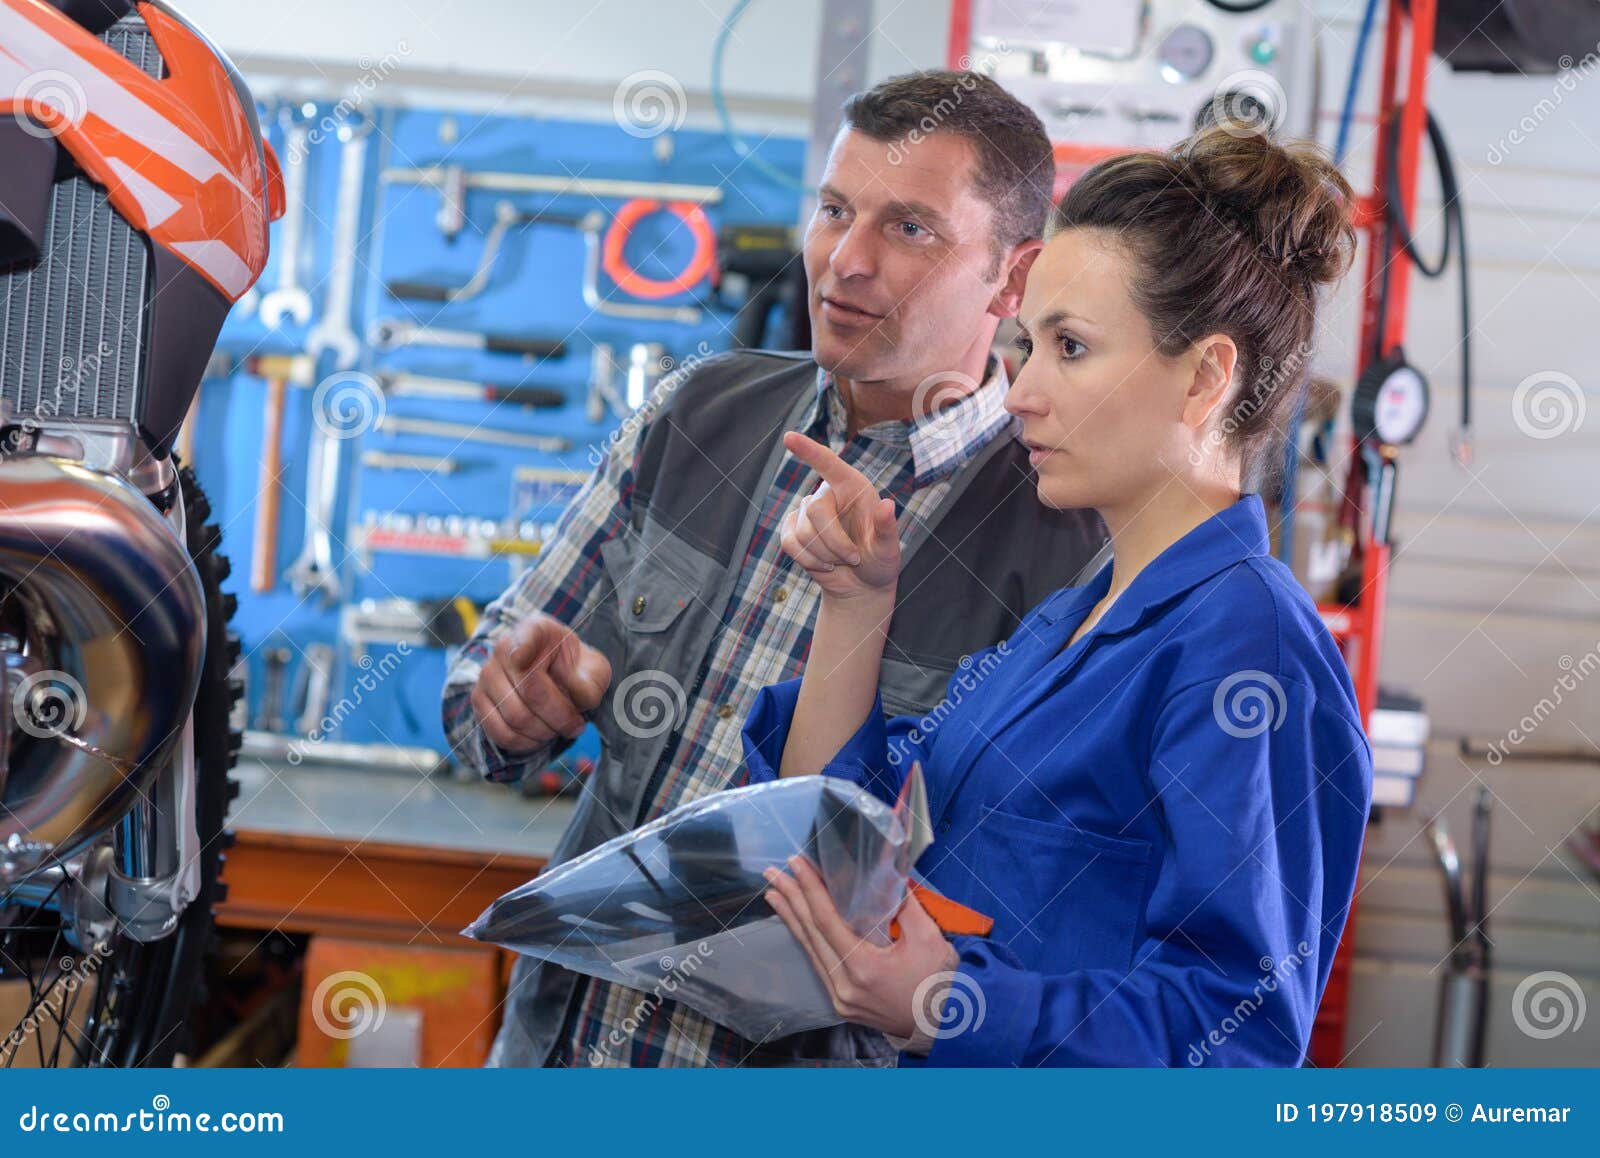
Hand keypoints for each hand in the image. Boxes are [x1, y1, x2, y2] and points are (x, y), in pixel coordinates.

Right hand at [471, 612, 611, 752]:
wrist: (553, 676)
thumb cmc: (575, 672)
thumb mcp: (594, 671)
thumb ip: (587, 684)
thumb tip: (570, 696)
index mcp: (537, 630)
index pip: (527, 637)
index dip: (522, 648)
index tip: (522, 657)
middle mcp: (504, 647)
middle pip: (531, 691)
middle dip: (560, 717)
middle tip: (576, 725)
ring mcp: (487, 674)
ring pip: (516, 716)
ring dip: (544, 732)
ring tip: (559, 730)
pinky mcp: (479, 699)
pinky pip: (500, 731)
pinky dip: (524, 743)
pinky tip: (540, 738)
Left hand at [763, 855, 959, 1050]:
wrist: (947, 1028)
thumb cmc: (941, 983)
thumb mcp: (929, 938)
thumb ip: (906, 905)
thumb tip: (889, 876)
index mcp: (864, 968)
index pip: (826, 921)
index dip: (809, 889)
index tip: (795, 864)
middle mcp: (845, 986)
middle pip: (811, 935)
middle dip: (791, 900)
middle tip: (772, 873)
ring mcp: (841, 998)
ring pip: (810, 951)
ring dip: (792, 919)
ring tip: (775, 894)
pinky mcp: (844, 1003)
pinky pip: (819, 965)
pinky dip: (807, 940)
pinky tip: (797, 925)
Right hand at [779, 432, 899, 599]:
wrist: (862, 585)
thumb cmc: (880, 561)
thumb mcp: (889, 548)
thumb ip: (887, 528)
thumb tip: (887, 505)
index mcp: (852, 486)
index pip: (827, 463)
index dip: (808, 450)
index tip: (788, 437)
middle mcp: (828, 494)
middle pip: (815, 510)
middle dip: (834, 542)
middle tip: (853, 558)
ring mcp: (808, 512)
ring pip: (803, 532)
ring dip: (824, 555)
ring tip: (842, 561)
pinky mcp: (793, 531)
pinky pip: (790, 544)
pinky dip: (808, 560)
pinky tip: (825, 565)